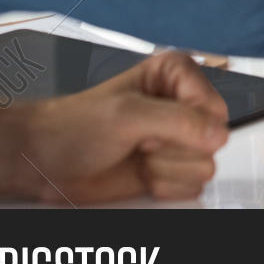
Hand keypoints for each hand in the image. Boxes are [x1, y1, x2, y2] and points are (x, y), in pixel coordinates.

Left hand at [5, 52, 227, 203]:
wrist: (45, 162)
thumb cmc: (74, 127)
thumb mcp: (127, 116)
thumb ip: (178, 122)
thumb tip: (219, 135)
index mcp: (178, 76)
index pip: (215, 108)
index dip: (189, 125)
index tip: (153, 128)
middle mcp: (185, 104)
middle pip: (214, 140)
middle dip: (173, 149)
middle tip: (141, 143)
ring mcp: (180, 139)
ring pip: (204, 166)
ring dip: (166, 170)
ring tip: (137, 156)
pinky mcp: (174, 168)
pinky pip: (192, 187)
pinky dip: (164, 186)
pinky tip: (140, 173)